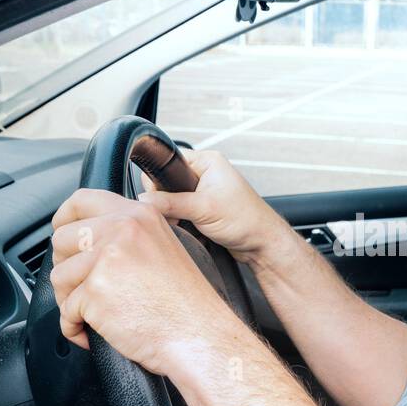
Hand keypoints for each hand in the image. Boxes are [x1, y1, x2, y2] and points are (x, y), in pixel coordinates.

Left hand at [49, 188, 241, 380]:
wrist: (198, 334)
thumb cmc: (186, 302)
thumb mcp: (162, 246)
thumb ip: (127, 235)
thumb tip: (87, 239)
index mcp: (138, 214)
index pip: (81, 201)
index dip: (64, 220)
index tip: (63, 236)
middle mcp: (122, 229)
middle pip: (62, 239)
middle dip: (66, 268)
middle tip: (85, 289)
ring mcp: (107, 258)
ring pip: (59, 276)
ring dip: (71, 301)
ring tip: (96, 314)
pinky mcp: (96, 291)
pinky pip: (66, 311)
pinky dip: (76, 327)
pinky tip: (97, 332)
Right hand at [136, 149, 287, 264]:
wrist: (262, 244)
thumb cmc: (246, 220)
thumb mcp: (203, 209)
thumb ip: (170, 203)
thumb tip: (144, 201)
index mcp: (208, 161)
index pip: (168, 163)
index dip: (159, 182)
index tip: (158, 199)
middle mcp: (206, 173)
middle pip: (168, 183)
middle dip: (166, 201)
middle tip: (175, 216)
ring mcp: (205, 191)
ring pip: (173, 199)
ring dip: (173, 213)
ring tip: (184, 224)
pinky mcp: (204, 208)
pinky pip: (181, 211)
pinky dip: (181, 220)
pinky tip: (188, 228)